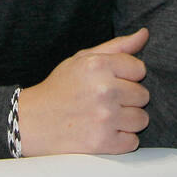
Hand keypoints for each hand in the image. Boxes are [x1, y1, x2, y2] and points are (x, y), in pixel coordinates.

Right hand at [18, 28, 150, 155]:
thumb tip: (144, 34)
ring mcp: (104, 117)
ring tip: (107, 117)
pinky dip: (122, 140)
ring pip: (141, 119)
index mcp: (98, 65)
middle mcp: (104, 90)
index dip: (128, 76)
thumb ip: (117, 47)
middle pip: (143, 95)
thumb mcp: (83, 59)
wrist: (31, 121)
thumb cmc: (60, 88)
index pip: (140, 69)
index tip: (112, 82)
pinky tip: (105, 132)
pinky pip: (132, 141)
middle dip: (128, 99)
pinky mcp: (102, 142)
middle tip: (106, 101)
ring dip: (128, 121)